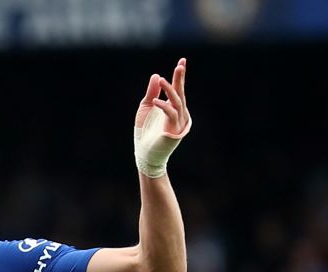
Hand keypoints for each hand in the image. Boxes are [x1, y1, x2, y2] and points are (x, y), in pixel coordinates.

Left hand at [134, 58, 191, 177]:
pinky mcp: (174, 129)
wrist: (145, 153)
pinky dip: (163, 106)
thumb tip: (156, 76)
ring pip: (177, 101)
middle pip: (180, 92)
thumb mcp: (146, 108)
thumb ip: (151, 93)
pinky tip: (155, 101)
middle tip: (180, 65)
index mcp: (172, 106)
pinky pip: (171, 114)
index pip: (177, 89)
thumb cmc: (145, 132)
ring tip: (162, 80)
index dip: (180, 76)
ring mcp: (178, 121)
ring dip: (170, 90)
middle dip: (180, 79)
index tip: (182, 61)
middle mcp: (178, 112)